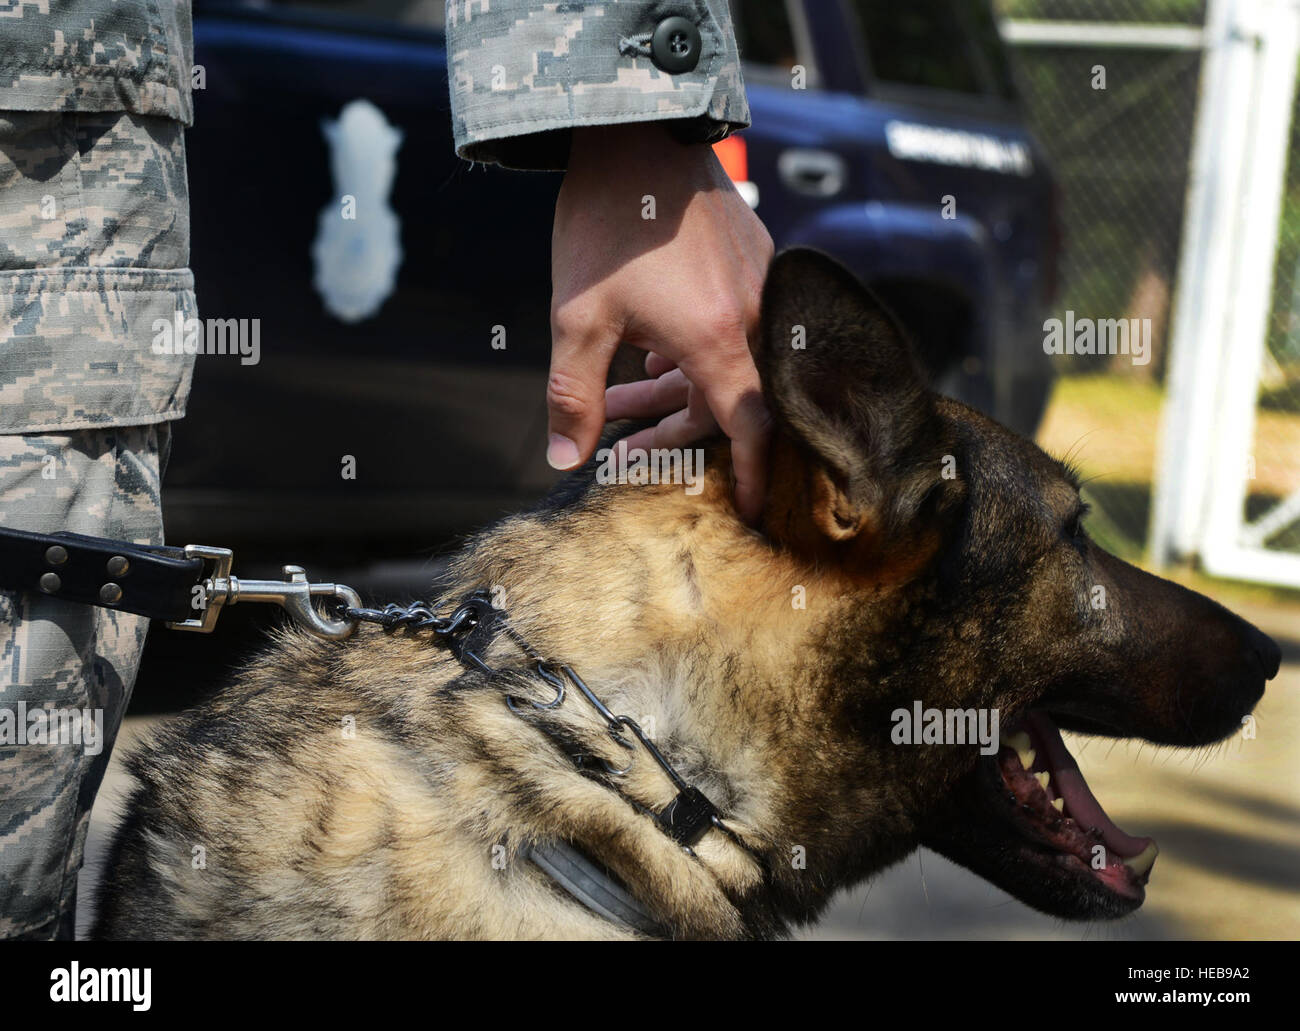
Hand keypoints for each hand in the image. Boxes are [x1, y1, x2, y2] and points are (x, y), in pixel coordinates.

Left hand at [547, 122, 773, 523]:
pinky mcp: (752, 258)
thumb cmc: (607, 222)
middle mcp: (753, 315)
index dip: (751, 476)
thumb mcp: (578, 317)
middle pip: (729, 400)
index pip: (751, 429)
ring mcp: (758, 284)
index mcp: (719, 337)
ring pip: (725, 362)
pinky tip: (649, 356)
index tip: (746, 512)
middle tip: (626, 450)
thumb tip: (563, 458)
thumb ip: (573, 394)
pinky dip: (692, 352)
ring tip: (619, 402)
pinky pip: (732, 326)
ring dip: (673, 390)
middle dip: (673, 430)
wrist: (635, 127)